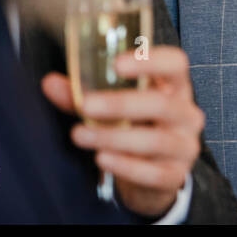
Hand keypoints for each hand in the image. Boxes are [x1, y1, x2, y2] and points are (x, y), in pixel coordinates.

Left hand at [41, 46, 203, 217]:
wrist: (154, 175)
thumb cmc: (136, 127)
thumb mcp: (114, 107)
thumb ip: (84, 94)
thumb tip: (50, 83)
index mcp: (175, 87)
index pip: (175, 64)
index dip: (151, 61)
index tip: (117, 63)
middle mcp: (186, 114)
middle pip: (162, 104)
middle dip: (121, 104)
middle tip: (87, 105)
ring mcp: (185, 146)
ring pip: (155, 140)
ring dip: (114, 137)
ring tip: (80, 135)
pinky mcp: (175, 176)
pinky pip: (153, 173)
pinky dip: (125, 166)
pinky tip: (101, 158)